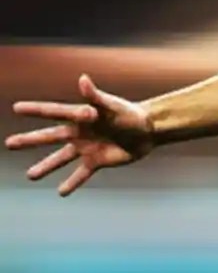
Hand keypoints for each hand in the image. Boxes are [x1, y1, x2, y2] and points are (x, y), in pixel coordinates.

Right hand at [6, 74, 153, 195]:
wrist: (149, 130)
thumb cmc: (130, 114)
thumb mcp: (112, 105)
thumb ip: (95, 96)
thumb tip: (82, 79)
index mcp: (81, 117)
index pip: (54, 113)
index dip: (36, 110)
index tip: (16, 108)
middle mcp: (79, 133)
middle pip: (50, 137)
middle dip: (29, 140)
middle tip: (9, 144)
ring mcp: (86, 148)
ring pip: (61, 159)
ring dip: (45, 167)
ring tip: (30, 176)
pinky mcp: (97, 162)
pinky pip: (81, 174)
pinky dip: (72, 183)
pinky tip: (61, 192)